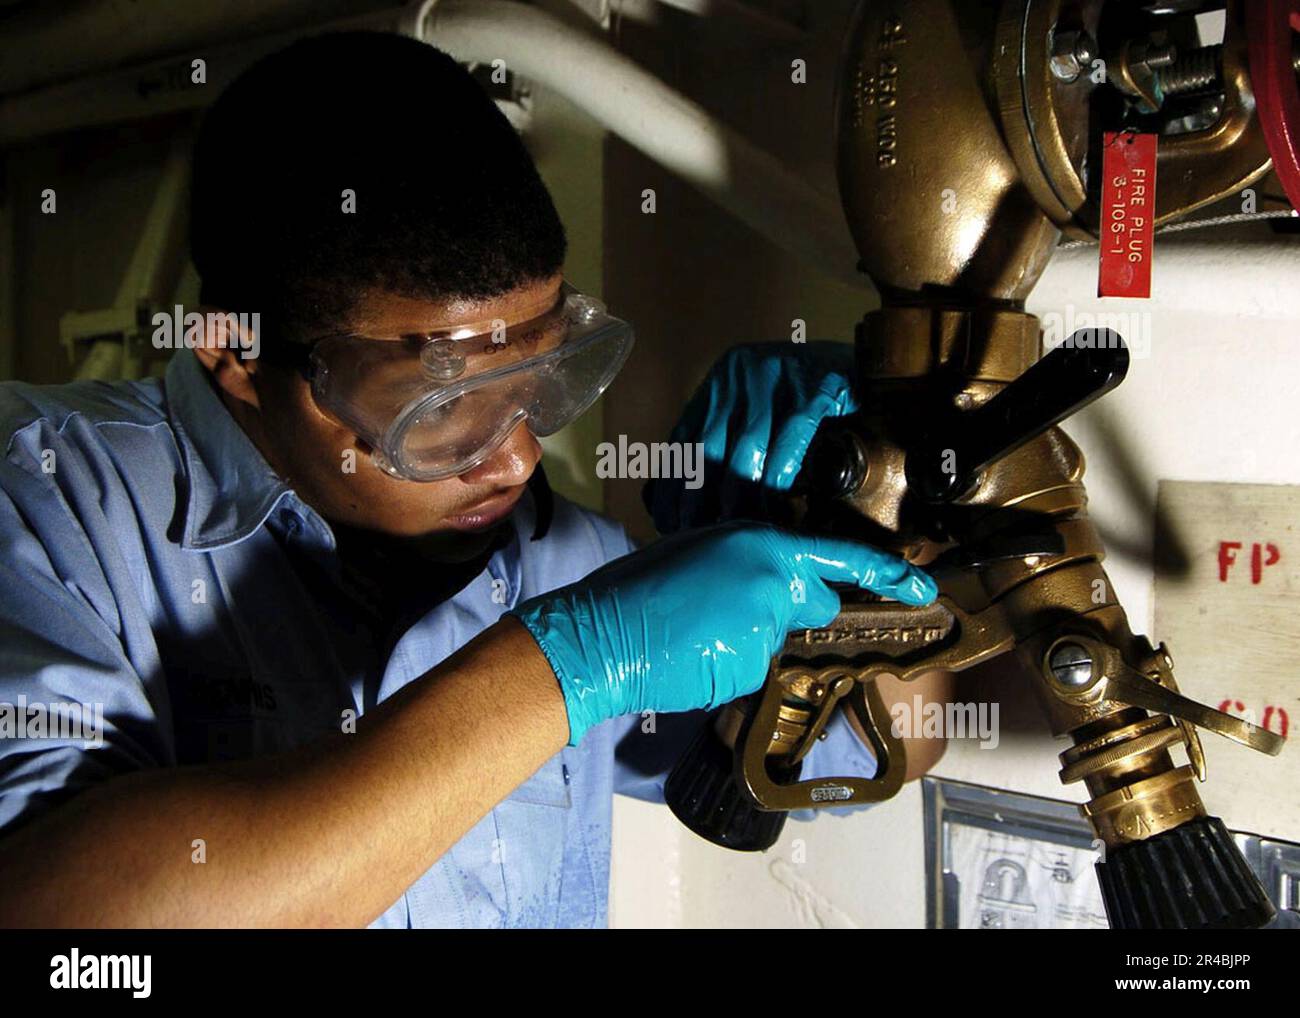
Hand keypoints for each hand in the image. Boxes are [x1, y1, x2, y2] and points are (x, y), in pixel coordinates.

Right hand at [509, 522, 936, 744]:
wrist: (604, 633)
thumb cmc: (641, 585)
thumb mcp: (703, 549)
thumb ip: (752, 563)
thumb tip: (778, 585)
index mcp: (763, 542)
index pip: (839, 557)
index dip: (885, 572)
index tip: (922, 587)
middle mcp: (775, 581)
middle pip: (814, 605)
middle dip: (789, 613)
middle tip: (730, 612)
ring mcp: (766, 626)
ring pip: (777, 641)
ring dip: (747, 641)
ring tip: (696, 631)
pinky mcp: (751, 665)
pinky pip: (755, 669)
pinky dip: (731, 665)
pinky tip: (695, 654)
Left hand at [644, 342, 856, 532]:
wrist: (858, 362)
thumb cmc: (801, 399)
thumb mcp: (753, 412)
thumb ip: (722, 445)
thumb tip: (681, 500)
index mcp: (718, 384)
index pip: (684, 440)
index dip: (673, 486)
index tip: (669, 524)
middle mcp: (738, 374)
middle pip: (710, 448)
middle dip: (701, 499)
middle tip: (701, 538)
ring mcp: (776, 375)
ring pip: (748, 447)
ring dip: (742, 497)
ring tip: (739, 533)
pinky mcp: (816, 384)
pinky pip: (792, 438)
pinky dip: (782, 477)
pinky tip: (778, 510)